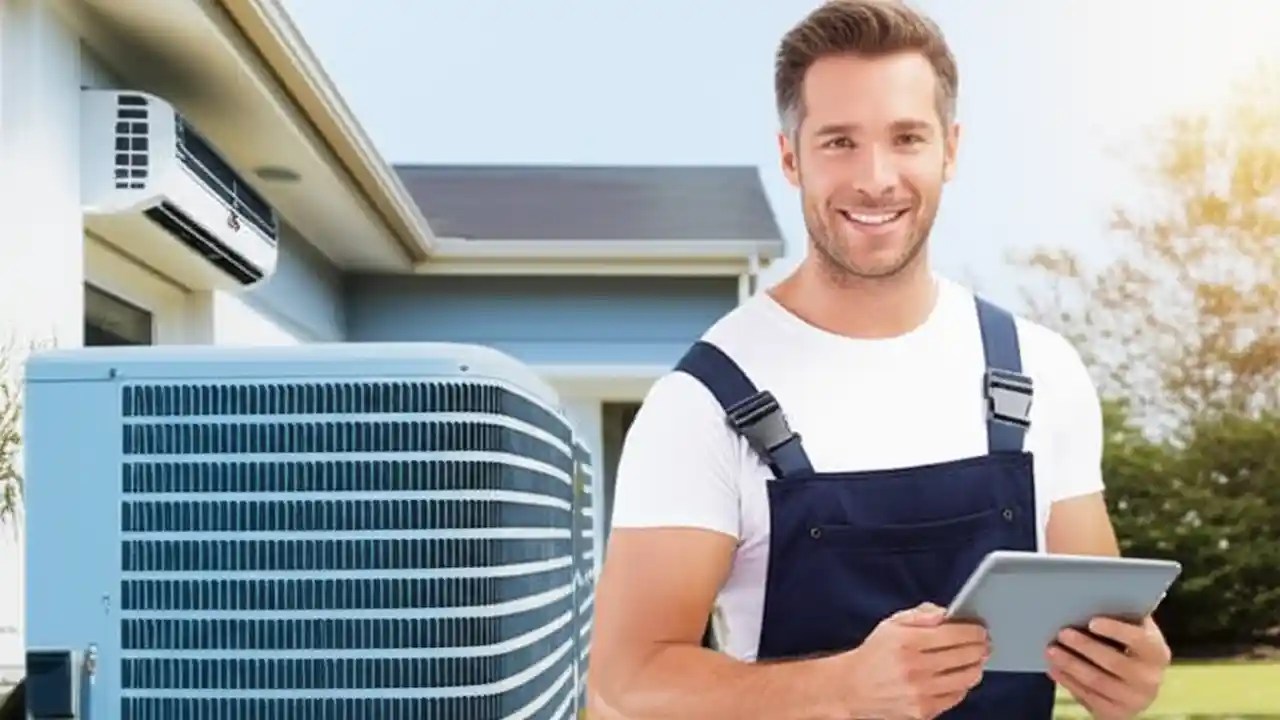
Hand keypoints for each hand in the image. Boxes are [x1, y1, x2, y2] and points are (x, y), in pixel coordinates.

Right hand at [838, 602, 990, 719]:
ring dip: (977, 666)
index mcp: (907, 642)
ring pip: (967, 678)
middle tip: (984, 643)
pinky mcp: (923, 711)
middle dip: (981, 647)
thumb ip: (919, 615)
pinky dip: (963, 686)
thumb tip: (946, 613)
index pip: (954, 633)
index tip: (981, 629)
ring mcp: (920, 692)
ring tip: (976, 660)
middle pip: (966, 655)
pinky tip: (960, 677)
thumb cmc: (873, 655)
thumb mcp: (890, 625)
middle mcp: (915, 668)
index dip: (974, 630)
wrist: (851, 690)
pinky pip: (956, 697)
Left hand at [1046, 615, 1170, 718]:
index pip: (1139, 639)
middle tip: (1062, 633)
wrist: (1136, 682)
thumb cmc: (1127, 645)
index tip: (1092, 622)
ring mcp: (1135, 700)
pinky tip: (1054, 669)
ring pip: (1097, 682)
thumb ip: (1120, 615)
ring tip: (1051, 650)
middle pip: (1114, 662)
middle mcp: (1150, 678)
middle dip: (1085, 646)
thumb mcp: (1132, 629)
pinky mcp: (1117, 713)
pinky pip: (1089, 698)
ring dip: (1071, 665)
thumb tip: (1087, 595)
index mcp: (1157, 652)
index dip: (1116, 630)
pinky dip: (1069, 681)